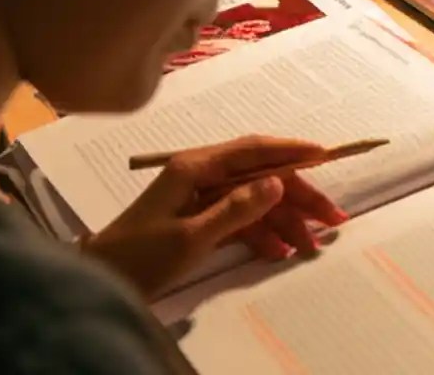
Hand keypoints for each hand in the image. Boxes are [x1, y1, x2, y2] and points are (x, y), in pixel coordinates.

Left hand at [82, 135, 348, 298]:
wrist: (101, 282)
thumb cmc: (140, 256)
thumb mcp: (191, 236)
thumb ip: (236, 208)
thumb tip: (277, 182)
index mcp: (195, 168)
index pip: (253, 150)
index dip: (291, 151)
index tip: (326, 157)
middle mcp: (201, 177)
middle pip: (260, 178)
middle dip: (298, 197)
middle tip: (332, 218)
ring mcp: (200, 200)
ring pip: (254, 203)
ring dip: (284, 221)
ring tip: (311, 245)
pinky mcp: (199, 223)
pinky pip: (240, 222)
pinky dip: (261, 235)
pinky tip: (280, 252)